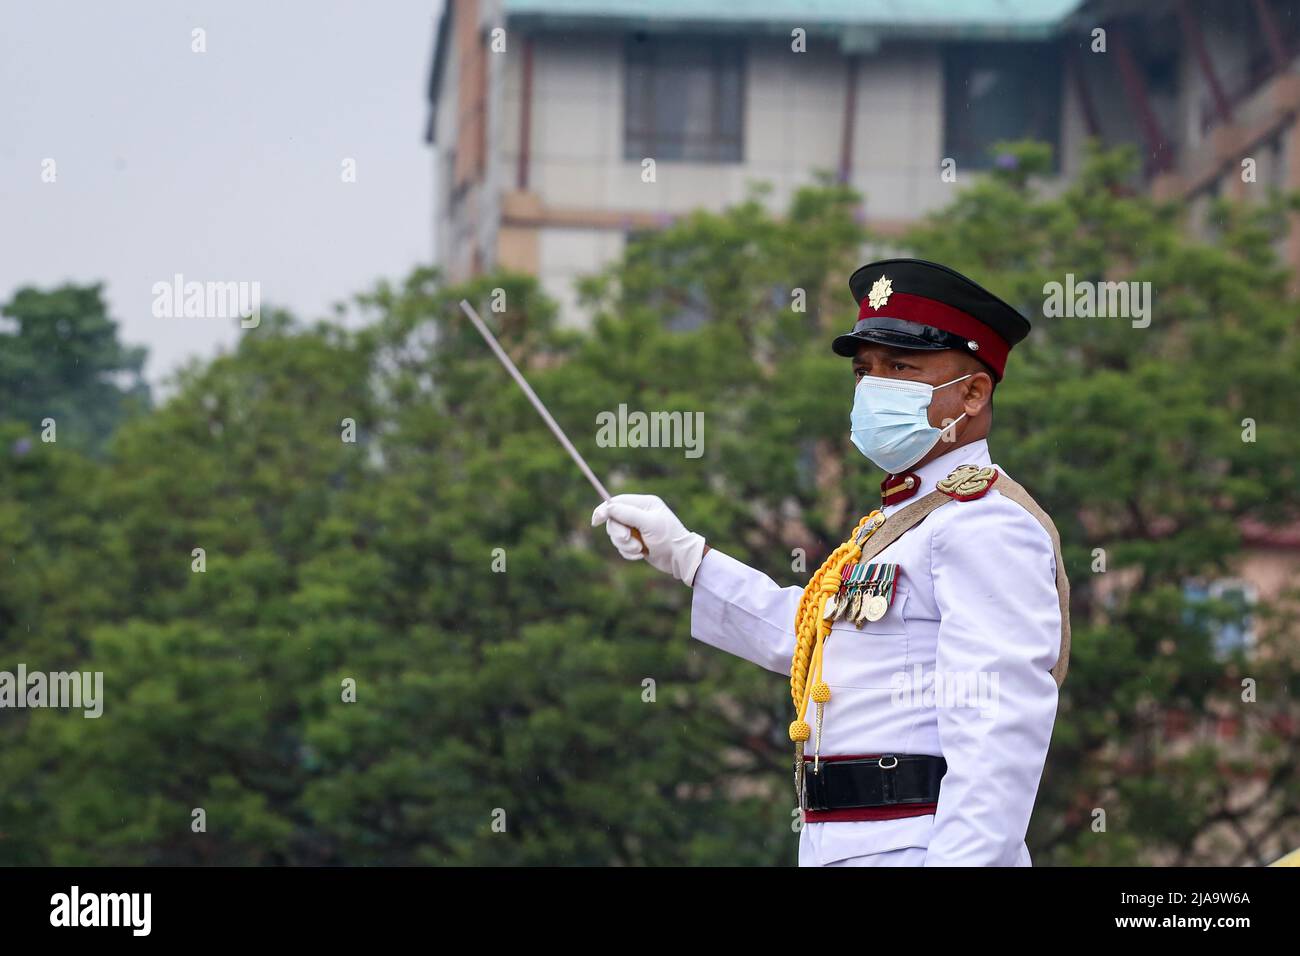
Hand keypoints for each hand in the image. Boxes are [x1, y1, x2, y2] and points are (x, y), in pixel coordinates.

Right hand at [591, 494, 706, 585]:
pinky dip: (629, 553)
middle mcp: (639, 514)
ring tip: (640, 549)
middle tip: (628, 538)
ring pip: (616, 535)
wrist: (680, 559)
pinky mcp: (636, 542)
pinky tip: (642, 554)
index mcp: (644, 503)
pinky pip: (622, 547)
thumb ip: (627, 514)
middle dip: (619, 532)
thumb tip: (608, 507)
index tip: (596, 521)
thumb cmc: (668, 538)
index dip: (604, 510)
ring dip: (625, 545)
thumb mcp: (648, 524)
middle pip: (614, 520)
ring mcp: (637, 529)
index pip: (617, 502)